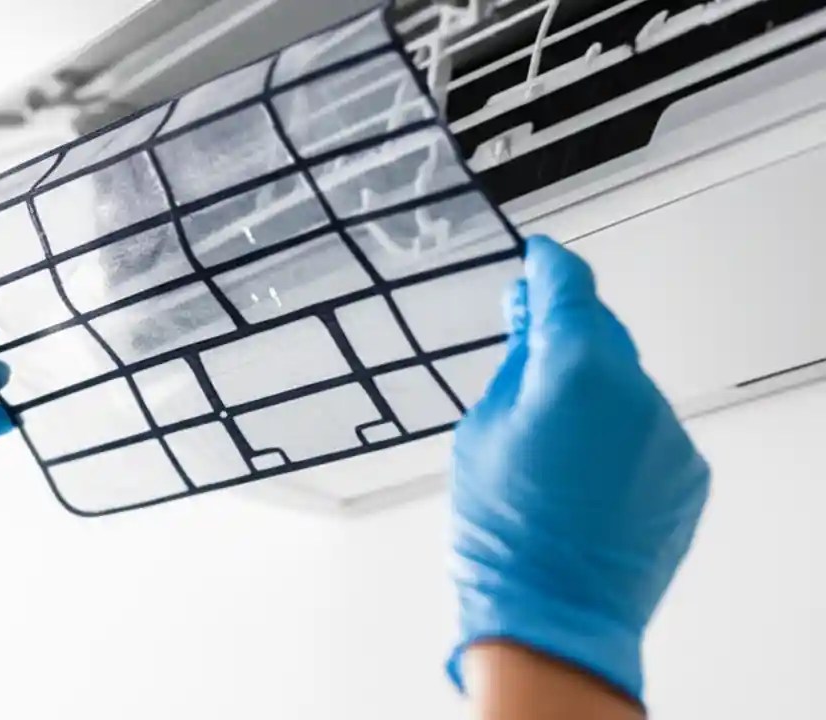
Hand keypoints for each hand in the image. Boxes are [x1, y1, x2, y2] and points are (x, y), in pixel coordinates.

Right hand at [447, 237, 709, 700]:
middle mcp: (635, 394)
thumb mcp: (482, 431)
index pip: (569, 286)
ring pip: (625, 383)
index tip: (539, 259)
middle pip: (601, 332)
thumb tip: (531, 324)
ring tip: (547, 446)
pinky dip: (617, 433)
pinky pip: (648, 428)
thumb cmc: (505, 537)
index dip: (547, 266)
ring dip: (590, 391)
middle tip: (524, 357)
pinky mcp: (685, 471)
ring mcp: (668, 434)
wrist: (553, 615)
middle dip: (564, 336)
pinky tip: (580, 472)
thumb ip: (515, 366)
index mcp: (576, 373)